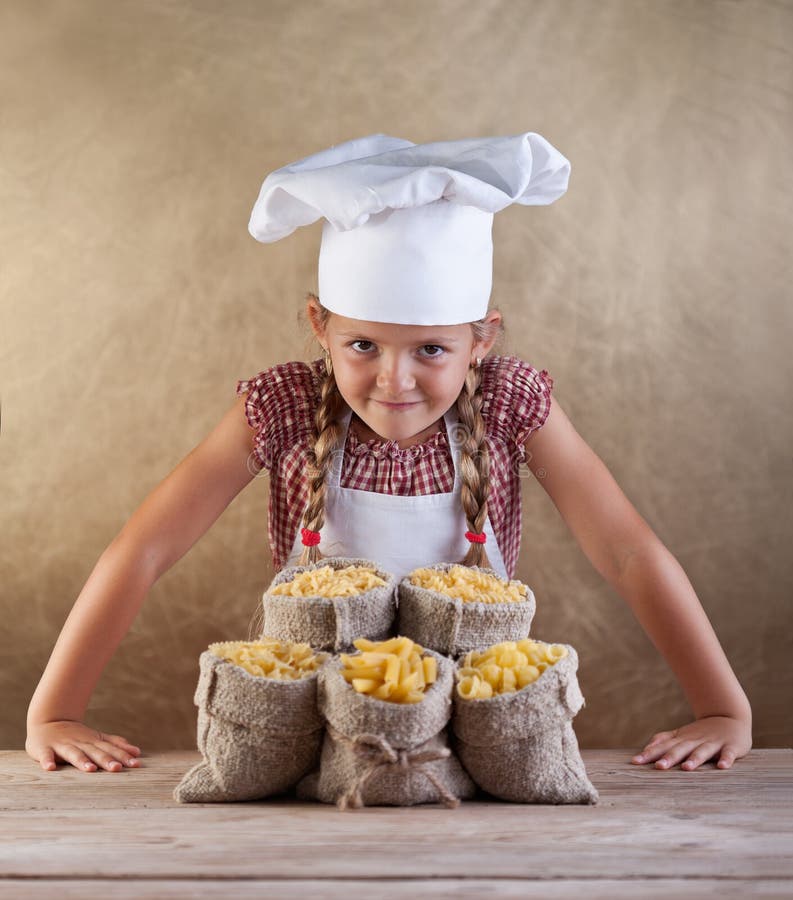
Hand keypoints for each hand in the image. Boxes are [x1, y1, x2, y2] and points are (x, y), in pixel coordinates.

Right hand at [26, 720, 141, 772]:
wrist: (48, 720)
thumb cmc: (77, 735)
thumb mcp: (97, 738)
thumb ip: (115, 745)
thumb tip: (137, 752)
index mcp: (93, 742)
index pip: (110, 750)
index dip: (123, 756)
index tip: (136, 764)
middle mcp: (80, 743)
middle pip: (95, 753)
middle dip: (106, 760)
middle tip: (117, 769)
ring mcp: (62, 746)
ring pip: (74, 754)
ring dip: (81, 761)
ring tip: (90, 769)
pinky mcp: (44, 749)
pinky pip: (46, 756)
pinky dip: (47, 761)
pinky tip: (50, 768)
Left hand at [631, 715, 751, 770]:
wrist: (731, 717)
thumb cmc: (701, 732)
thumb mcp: (681, 735)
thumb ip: (664, 740)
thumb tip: (645, 748)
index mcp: (682, 739)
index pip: (663, 747)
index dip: (649, 754)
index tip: (635, 762)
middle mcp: (695, 741)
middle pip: (680, 749)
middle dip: (670, 758)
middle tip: (659, 767)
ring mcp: (713, 743)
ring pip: (703, 751)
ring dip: (695, 759)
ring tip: (687, 768)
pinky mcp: (731, 746)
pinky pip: (728, 754)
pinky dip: (726, 760)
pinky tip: (722, 766)